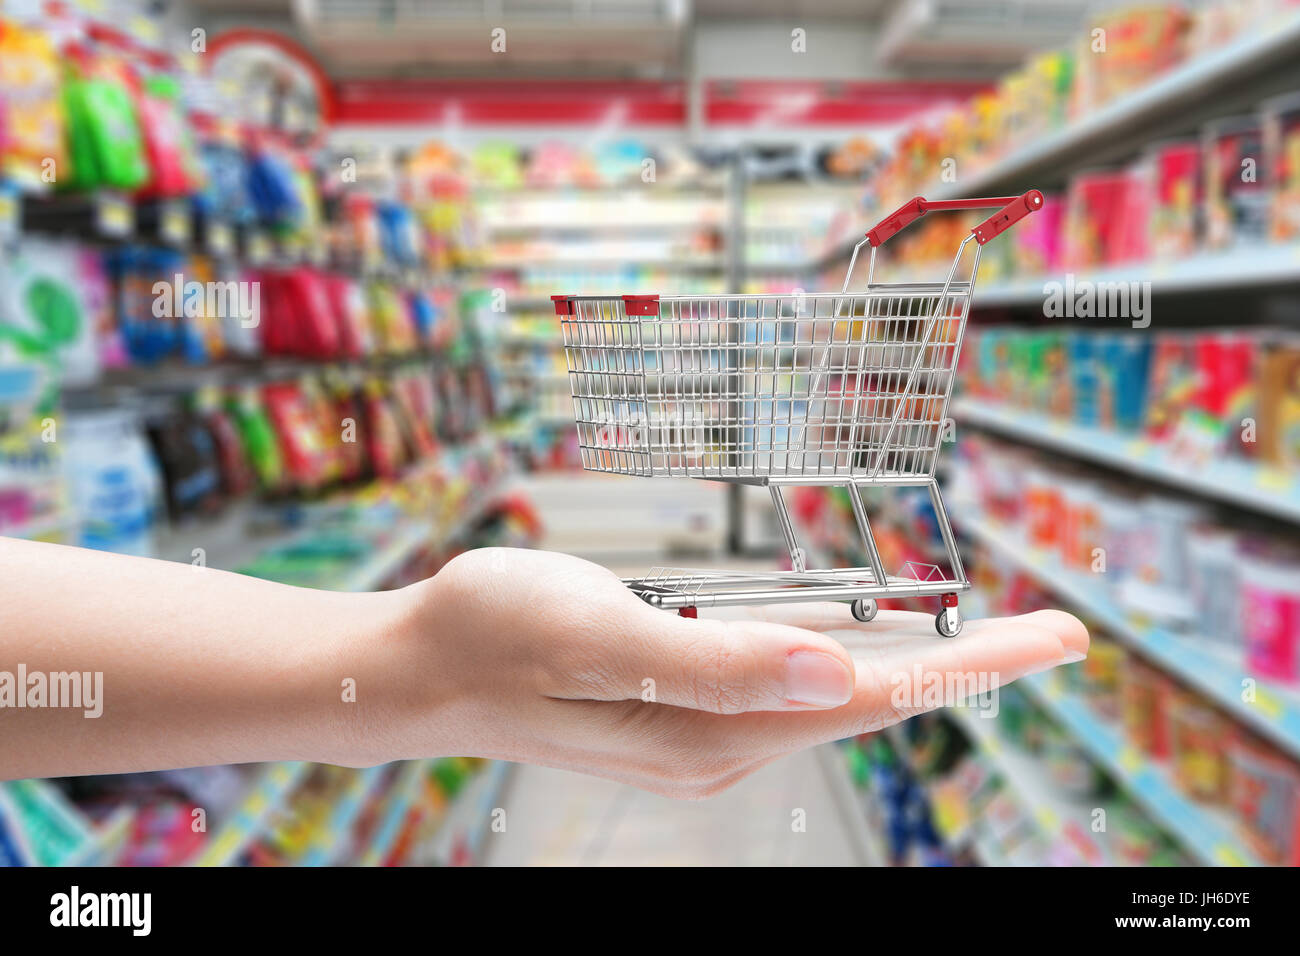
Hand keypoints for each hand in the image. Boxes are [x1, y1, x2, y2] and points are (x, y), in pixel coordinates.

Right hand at [354, 548, 1087, 798]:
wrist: (426, 661)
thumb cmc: (498, 637)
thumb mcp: (597, 636)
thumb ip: (715, 662)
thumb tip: (837, 671)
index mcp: (716, 728)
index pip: (875, 696)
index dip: (973, 665)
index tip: (1058, 638)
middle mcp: (725, 738)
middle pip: (875, 698)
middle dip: (972, 666)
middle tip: (1056, 634)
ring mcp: (708, 725)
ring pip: (840, 691)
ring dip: (922, 664)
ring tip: (993, 642)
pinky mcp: (689, 701)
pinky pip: (794, 678)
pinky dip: (856, 656)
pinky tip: (878, 642)